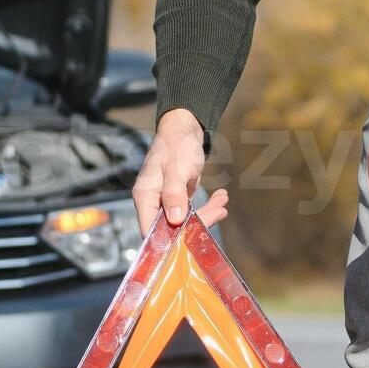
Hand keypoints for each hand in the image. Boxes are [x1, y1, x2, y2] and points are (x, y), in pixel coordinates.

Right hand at [132, 109, 229, 231]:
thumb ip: (174, 193)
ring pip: (185, 222)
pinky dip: (208, 206)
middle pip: (172, 229)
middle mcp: (153, 202)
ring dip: (207, 214)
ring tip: (223, 201)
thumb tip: (176, 220)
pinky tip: (221, 197)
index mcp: (145, 197)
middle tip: (219, 211)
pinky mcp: (179, 199)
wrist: (185, 126)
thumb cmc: (176, 142)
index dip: (169, 241)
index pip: (151, 231)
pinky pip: (192, 211)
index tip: (192, 239)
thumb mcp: (176, 167)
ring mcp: (166, 202)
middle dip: (197, 224)